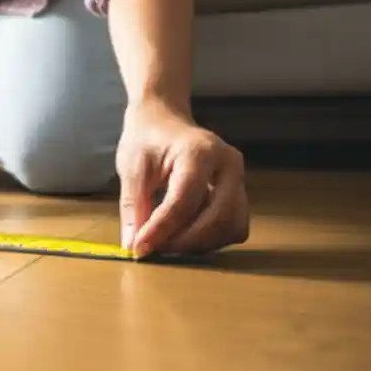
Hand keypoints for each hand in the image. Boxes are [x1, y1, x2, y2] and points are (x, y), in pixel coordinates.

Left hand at [117, 100, 249, 258]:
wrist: (164, 120)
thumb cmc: (147, 140)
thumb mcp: (131, 168)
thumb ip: (133, 207)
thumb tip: (134, 246)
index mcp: (199, 152)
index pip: (184, 200)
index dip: (162, 229)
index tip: (140, 247)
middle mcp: (228, 164)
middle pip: (218, 217)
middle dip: (185, 241)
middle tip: (154, 249)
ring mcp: (239, 178)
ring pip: (232, 226)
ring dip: (200, 243)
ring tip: (167, 242)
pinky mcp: (240, 193)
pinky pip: (233, 226)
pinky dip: (211, 238)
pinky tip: (184, 234)